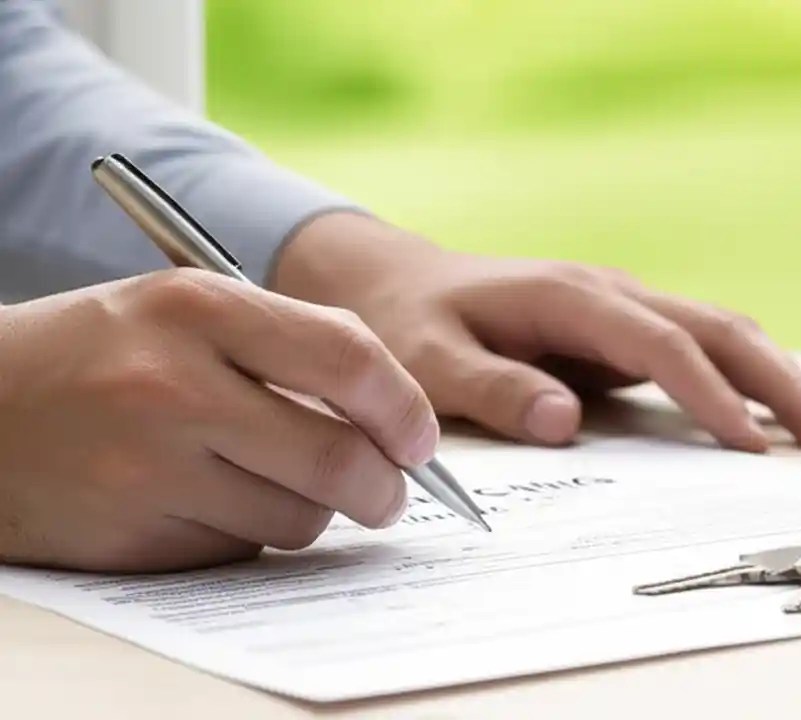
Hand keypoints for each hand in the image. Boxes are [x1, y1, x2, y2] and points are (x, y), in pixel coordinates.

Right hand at [0, 270, 436, 571]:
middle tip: (386, 491)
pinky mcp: (130, 536)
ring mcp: (148, 468)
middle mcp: (173, 385)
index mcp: (198, 306)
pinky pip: (240, 551)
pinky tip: (206, 501)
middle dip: (385, 487)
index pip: (349, 359)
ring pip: (299, 519)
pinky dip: (247, 536)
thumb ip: (292, 345)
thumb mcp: (189, 309)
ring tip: (271, 482)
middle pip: (339, 458)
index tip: (420, 438)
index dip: (405, 409)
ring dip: (310, 512)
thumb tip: (398, 418)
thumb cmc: (104, 353)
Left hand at [271, 213, 800, 450]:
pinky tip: (779, 408)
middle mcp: (611, 293)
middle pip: (716, 326)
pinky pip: (701, 347)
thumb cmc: (412, 324)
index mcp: (569, 297)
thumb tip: (567, 420)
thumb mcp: (428, 361)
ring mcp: (623, 308)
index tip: (751, 442)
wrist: (400, 284)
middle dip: (778, 378)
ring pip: (722, 331)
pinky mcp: (625, 329)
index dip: (709, 391)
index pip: (659, 342)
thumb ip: (492, 389)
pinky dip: (749, 375)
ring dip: (778, 374)